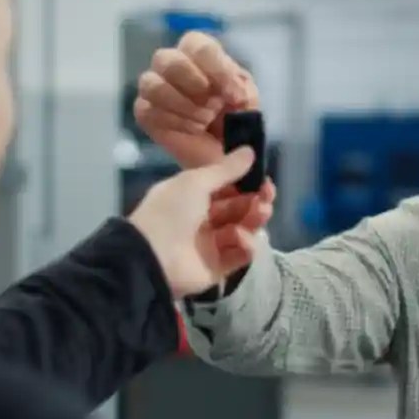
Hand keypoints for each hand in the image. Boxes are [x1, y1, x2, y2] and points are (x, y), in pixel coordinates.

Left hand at [127, 147, 272, 298]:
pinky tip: (240, 239)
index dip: (248, 184)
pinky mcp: (217, 267)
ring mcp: (210, 245)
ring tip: (259, 214)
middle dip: (256, 201)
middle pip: (239, 209)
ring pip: (243, 230)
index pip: (227, 188)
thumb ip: (226, 168)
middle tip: (266, 199)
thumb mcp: (196, 181)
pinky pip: (239, 255)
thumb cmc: (171, 212)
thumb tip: (250, 150)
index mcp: (193, 196)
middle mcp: (202, 219)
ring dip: (254, 221)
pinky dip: (245, 247)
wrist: (152, 257)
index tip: (264, 180)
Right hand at [134, 31, 259, 167]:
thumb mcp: (247, 99)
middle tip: (214, 107)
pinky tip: (194, 130)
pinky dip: (175, 123)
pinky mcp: (145, 111)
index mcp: (199, 53)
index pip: (197, 45)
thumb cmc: (234, 116)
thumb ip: (241, 88)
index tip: (234, 96)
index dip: (216, 70)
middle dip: (194, 86)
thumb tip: (232, 93)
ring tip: (205, 121)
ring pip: (152, 85)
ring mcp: (154, 86)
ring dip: (184, 106)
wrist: (222, 148)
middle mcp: (172, 64)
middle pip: (168, 60)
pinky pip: (147, 111)